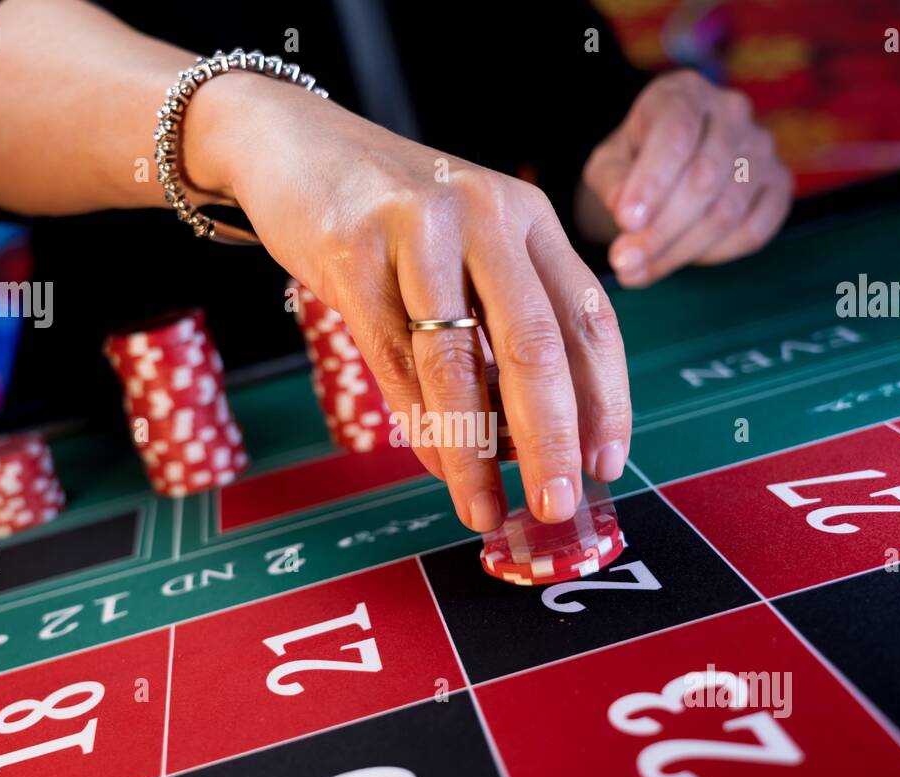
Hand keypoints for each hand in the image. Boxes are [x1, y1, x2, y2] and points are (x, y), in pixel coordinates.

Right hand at [185, 74, 631, 531]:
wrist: (292, 143)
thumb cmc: (389, 215)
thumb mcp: (466, 247)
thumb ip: (501, 322)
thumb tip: (533, 439)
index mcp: (529, 217)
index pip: (590, 317)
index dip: (607, 398)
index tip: (606, 463)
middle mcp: (487, 215)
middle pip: (537, 344)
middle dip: (553, 440)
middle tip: (558, 504)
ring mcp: (420, 229)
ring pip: (460, 364)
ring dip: (476, 453)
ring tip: (484, 510)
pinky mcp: (353, 251)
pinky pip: (395, 361)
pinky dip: (421, 425)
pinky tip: (437, 467)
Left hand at [582, 70, 791, 287]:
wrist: (670, 167)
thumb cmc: (634, 162)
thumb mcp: (608, 164)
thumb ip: (612, 184)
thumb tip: (628, 217)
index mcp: (684, 93)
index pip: (676, 134)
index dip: (651, 182)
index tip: (626, 222)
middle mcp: (731, 112)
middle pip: (704, 178)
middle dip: (661, 230)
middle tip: (625, 262)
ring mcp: (762, 147)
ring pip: (727, 211)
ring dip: (679, 250)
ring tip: (638, 270)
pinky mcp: (779, 183)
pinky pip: (754, 230)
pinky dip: (715, 255)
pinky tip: (681, 258)